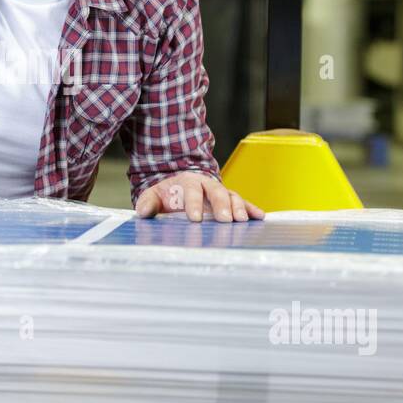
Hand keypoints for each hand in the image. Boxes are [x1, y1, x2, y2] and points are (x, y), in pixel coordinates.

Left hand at [135, 172, 263, 222]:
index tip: (195, 219)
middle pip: (216, 192)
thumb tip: (142, 211)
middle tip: (226, 219)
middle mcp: (207, 184)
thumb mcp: (153, 196)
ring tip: (242, 220)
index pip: (191, 191)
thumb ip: (148, 202)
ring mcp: (220, 192)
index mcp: (187, 182)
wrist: (179, 187)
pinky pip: (243, 203)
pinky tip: (259, 217)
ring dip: (238, 208)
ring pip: (231, 196)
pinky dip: (251, 209)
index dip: (193, 204)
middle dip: (221, 205)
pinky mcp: (230, 201)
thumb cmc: (166, 195)